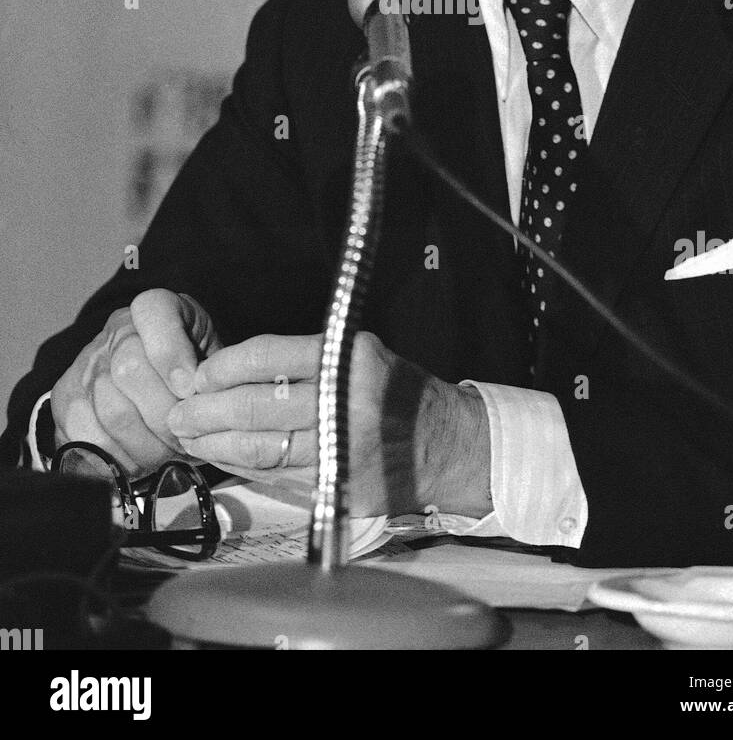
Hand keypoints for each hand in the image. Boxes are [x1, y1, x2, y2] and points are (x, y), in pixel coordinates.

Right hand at [50, 290, 221, 477]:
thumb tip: (205, 403)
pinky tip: (142, 461)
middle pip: (130, 368)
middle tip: (186, 436)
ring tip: (168, 452)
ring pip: (112, 410)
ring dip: (147, 444)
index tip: (189, 389)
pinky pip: (89, 436)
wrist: (147, 379)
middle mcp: (116, 330)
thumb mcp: (211, 353)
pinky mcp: (66, 398)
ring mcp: (86, 362)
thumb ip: (211, 368)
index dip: (170, 352)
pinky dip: (120, 458)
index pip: (153, 310)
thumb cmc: (189, 367)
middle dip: (165, 415)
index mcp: (155, 308)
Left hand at [167, 331, 491, 517]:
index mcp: (347, 360)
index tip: (197, 375)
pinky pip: (276, 477)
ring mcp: (342, 449)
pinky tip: (222, 459)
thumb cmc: (394, 391)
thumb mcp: (358, 355)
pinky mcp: (339, 486)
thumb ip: (303, 360)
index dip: (224, 367)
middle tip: (178, 412)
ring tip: (189, 436)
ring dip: (215, 444)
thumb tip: (229, 371)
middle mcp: (345, 403)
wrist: (446, 445)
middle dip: (206, 410)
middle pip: (257, 406)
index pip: (269, 356)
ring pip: (260, 448)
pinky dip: (242, 468)